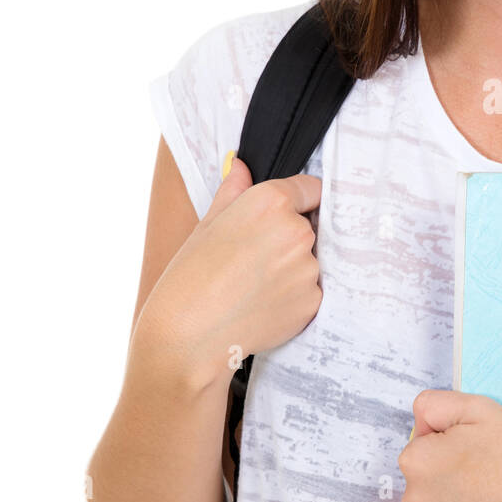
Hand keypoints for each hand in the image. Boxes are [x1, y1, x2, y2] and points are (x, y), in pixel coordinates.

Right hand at [138, 155, 323, 375]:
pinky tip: (262, 305)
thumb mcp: (207, 225)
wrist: (188, 335)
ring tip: (253, 287)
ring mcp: (308, 268)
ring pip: (310, 261)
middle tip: (253, 261)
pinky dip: (293, 297)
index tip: (287, 214)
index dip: (298, 201)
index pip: (310, 188)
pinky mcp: (313, 300)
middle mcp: (296, 230)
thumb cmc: (189, 278)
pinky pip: (310, 291)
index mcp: (270, 202)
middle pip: (309, 227)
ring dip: (292, 270)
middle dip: (290, 239)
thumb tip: (242, 166)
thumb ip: (233, 192)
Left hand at [398, 390, 501, 501]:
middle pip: (425, 486)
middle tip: (489, 480)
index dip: (452, 447)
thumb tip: (420, 423)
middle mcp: (413, 501)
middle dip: (448, 481)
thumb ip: (436, 405)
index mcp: (417, 460)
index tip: (480, 453)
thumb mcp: (480, 408)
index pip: (423, 449)